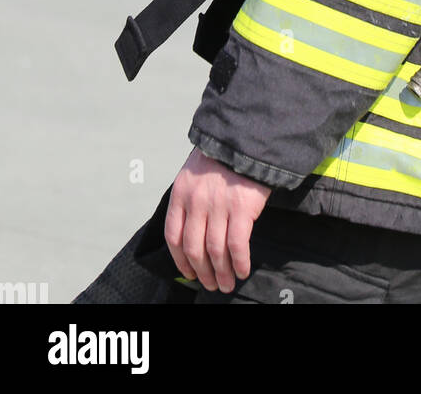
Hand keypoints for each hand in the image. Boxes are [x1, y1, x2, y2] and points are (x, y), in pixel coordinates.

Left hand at [164, 147, 270, 292]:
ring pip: (215, 251)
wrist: (248, 136)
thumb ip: (190, 198)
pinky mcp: (242, 208)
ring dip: (221, 273)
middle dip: (202, 272)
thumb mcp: (195, 172)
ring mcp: (219, 206)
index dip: (180, 260)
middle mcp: (196, 202)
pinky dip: (239, 263)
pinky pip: (237, 245)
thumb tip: (193, 231)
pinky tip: (243, 270)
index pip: (173, 236)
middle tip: (211, 284)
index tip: (188, 273)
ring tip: (227, 284)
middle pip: (194, 248)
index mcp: (181, 193)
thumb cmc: (223, 156)